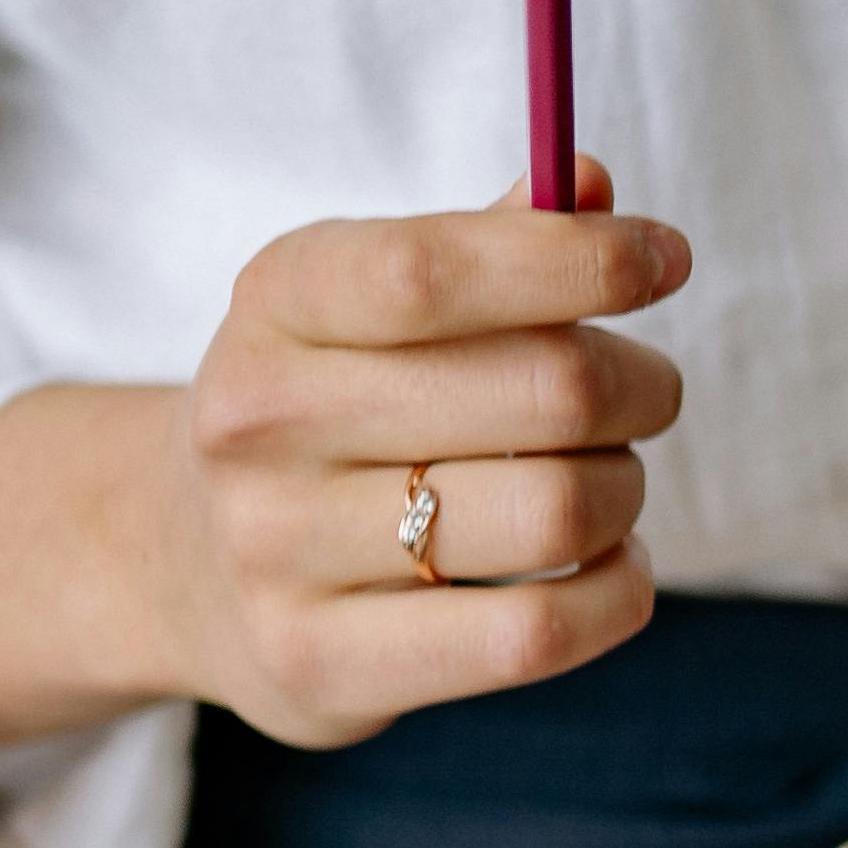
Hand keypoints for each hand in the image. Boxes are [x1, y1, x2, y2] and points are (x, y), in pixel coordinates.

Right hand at [0, 161, 686, 755]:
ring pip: (557, 513)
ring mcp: (279, 550)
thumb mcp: (372, 303)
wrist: (182, 560)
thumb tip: (592, 184)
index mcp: (277, 301)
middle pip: (544, 391)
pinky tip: (609, 567)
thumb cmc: (334, 407)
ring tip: (606, 484)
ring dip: (626, 492)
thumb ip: (488, 243)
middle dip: (639, 385)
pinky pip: (535, 633)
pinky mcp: (323, 663)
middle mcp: (260, 421)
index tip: (665, 258)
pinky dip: (618, 594)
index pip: (436, 271)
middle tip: (645, 393)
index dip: (579, 258)